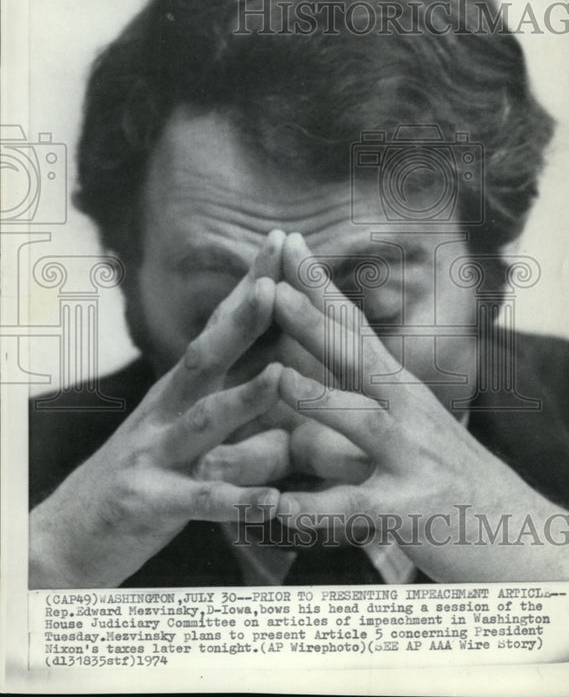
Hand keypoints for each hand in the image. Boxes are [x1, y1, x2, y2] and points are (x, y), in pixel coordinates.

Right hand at [29, 232, 285, 587]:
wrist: (71, 534)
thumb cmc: (145, 476)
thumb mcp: (185, 432)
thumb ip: (235, 409)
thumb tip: (290, 380)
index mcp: (180, 391)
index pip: (219, 328)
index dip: (249, 286)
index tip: (282, 242)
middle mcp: (167, 412)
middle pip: (206, 357)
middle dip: (242, 319)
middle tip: (275, 283)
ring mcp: (156, 455)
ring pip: (203, 423)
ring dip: (242, 398)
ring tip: (280, 376)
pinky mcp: (152, 504)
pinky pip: (200, 502)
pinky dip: (236, 501)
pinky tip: (271, 500)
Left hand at [272, 234, 568, 581]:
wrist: (518, 531)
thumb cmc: (446, 475)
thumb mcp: (407, 425)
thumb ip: (358, 399)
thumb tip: (300, 381)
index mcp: (400, 388)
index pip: (354, 325)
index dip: (320, 286)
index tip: (287, 246)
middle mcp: (408, 412)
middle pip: (358, 357)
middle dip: (315, 320)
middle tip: (272, 287)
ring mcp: (411, 457)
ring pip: (363, 421)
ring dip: (320, 399)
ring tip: (277, 379)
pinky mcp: (410, 508)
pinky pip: (358, 507)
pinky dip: (317, 509)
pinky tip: (282, 508)